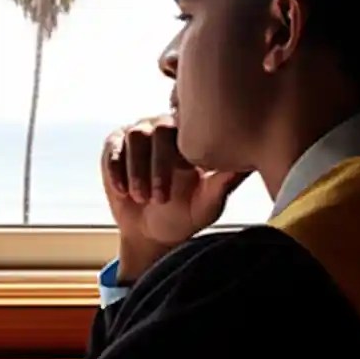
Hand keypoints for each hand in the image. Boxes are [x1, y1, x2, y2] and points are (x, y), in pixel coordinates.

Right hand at [102, 116, 249, 248]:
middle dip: (158, 166)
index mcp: (191, 136)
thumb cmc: (185, 215)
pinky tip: (123, 191)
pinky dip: (116, 170)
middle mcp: (165, 127)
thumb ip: (224, 183)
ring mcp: (138, 133)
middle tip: (160, 199)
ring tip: (143, 198)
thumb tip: (246, 165)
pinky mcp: (114, 146)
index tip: (187, 175)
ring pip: (135, 137)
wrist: (151, 232)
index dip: (185, 150)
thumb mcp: (208, 203)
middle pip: (159, 129)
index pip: (189, 126)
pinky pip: (113, 148)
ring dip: (137, 171)